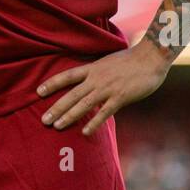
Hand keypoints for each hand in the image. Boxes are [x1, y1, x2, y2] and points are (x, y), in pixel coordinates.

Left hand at [36, 41, 173, 136]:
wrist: (150, 58)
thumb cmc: (131, 60)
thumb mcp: (108, 62)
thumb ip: (97, 72)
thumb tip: (88, 81)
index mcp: (93, 68)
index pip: (68, 75)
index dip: (52, 83)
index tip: (38, 91)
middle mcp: (97, 78)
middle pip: (72, 94)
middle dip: (56, 107)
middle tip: (43, 120)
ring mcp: (108, 88)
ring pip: (84, 104)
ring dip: (69, 116)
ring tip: (57, 126)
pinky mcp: (120, 97)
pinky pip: (105, 112)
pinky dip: (94, 122)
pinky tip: (85, 132)